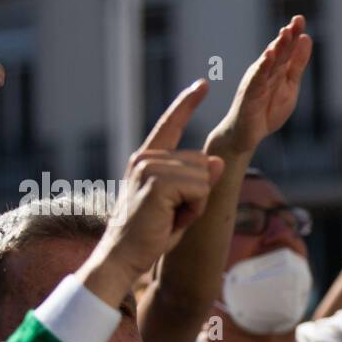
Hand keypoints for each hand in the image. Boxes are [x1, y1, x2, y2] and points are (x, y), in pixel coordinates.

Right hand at [87, 80, 224, 301]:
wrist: (124, 257)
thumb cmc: (150, 235)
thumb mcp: (180, 204)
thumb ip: (198, 181)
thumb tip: (218, 161)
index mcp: (147, 159)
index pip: (170, 124)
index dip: (187, 103)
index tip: (203, 85)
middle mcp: (145, 158)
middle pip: (201, 162)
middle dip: (199, 194)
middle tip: (173, 215)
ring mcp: (149, 168)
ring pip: (203, 177)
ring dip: (196, 204)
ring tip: (170, 218)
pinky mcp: (157, 182)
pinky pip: (199, 189)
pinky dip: (194, 210)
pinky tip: (171, 220)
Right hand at [209, 15, 312, 155]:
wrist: (247, 134)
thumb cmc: (267, 110)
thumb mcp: (289, 86)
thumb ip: (297, 65)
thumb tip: (306, 39)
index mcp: (276, 69)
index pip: (286, 49)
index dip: (293, 34)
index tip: (300, 19)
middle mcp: (265, 71)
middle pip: (278, 51)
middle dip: (287, 36)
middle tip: (297, 20)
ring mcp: (257, 81)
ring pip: (268, 62)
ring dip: (276, 47)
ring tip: (285, 33)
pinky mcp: (250, 93)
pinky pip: (257, 78)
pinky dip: (263, 66)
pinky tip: (268, 56)